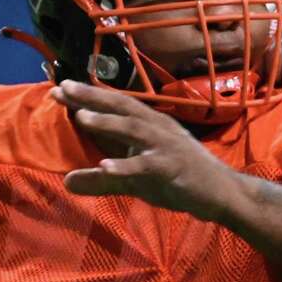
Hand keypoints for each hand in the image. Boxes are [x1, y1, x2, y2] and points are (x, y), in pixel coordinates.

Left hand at [50, 80, 242, 221]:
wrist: (221, 193)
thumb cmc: (179, 179)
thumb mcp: (135, 179)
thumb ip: (102, 180)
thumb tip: (66, 182)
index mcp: (149, 124)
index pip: (114, 105)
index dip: (87, 95)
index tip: (59, 87)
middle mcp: (157, 128)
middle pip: (121, 107)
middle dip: (91, 97)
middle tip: (62, 88)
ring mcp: (166, 146)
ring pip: (134, 129)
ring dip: (108, 123)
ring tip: (82, 117)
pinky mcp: (172, 168)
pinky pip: (146, 167)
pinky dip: (126, 166)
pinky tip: (106, 167)